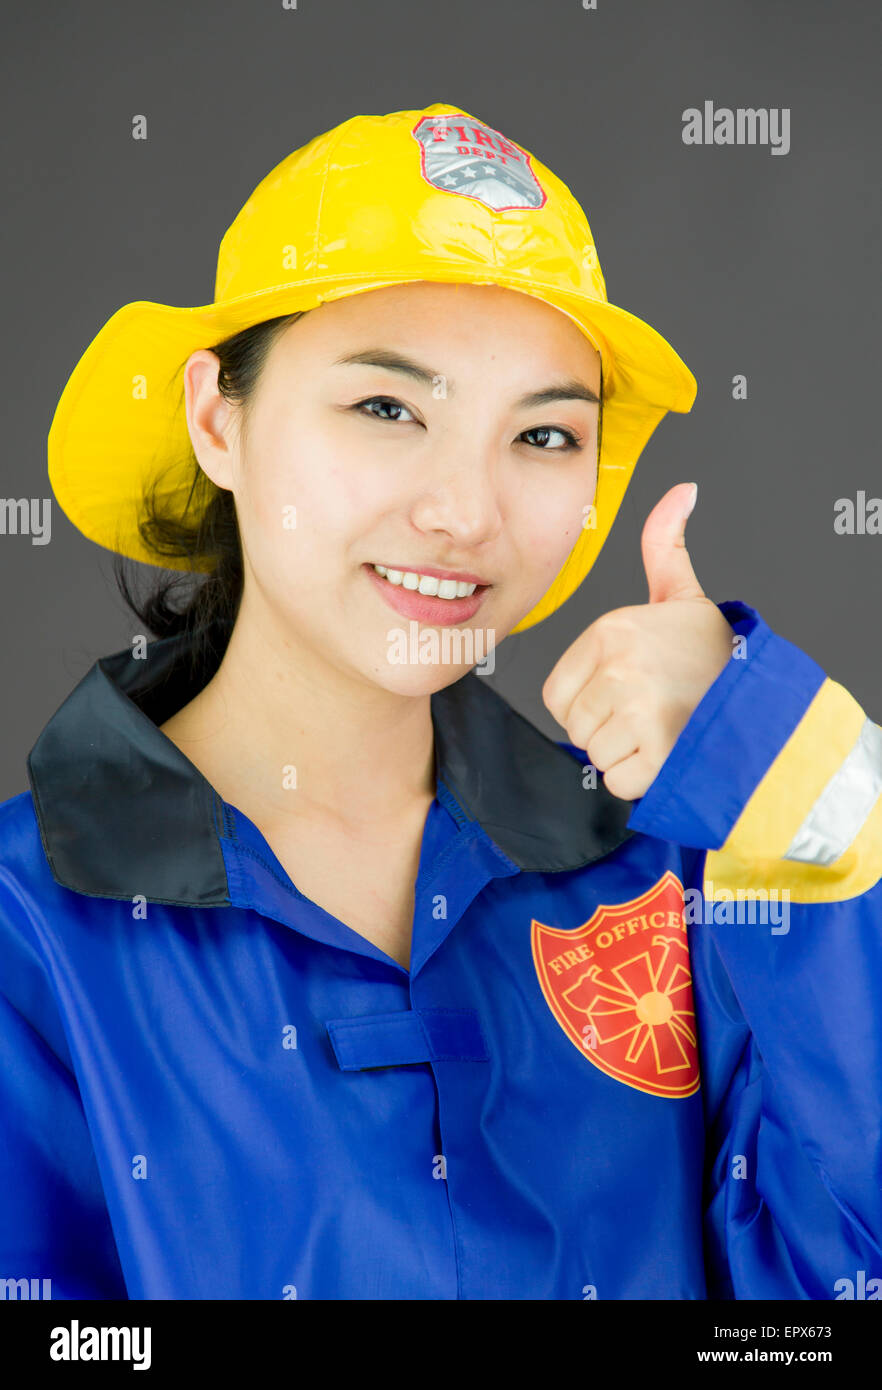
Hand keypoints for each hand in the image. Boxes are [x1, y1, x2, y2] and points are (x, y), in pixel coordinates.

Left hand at [542, 482, 734, 800]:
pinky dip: (643, 779)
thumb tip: (682, 491)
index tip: (627, 694)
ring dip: (627, 755)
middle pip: (577, 728)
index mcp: (611, 630)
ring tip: (665, 729)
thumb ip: (664, 544)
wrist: (765, 701)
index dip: (588, 705)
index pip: (557, 696)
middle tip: (652, 712)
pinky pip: (619, 781)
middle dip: (609, 731)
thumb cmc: (716, 657)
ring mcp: (637, 708)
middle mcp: (620, 666)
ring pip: (597, 756)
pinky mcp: (656, 749)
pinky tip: (671, 751)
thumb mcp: (683, 595)